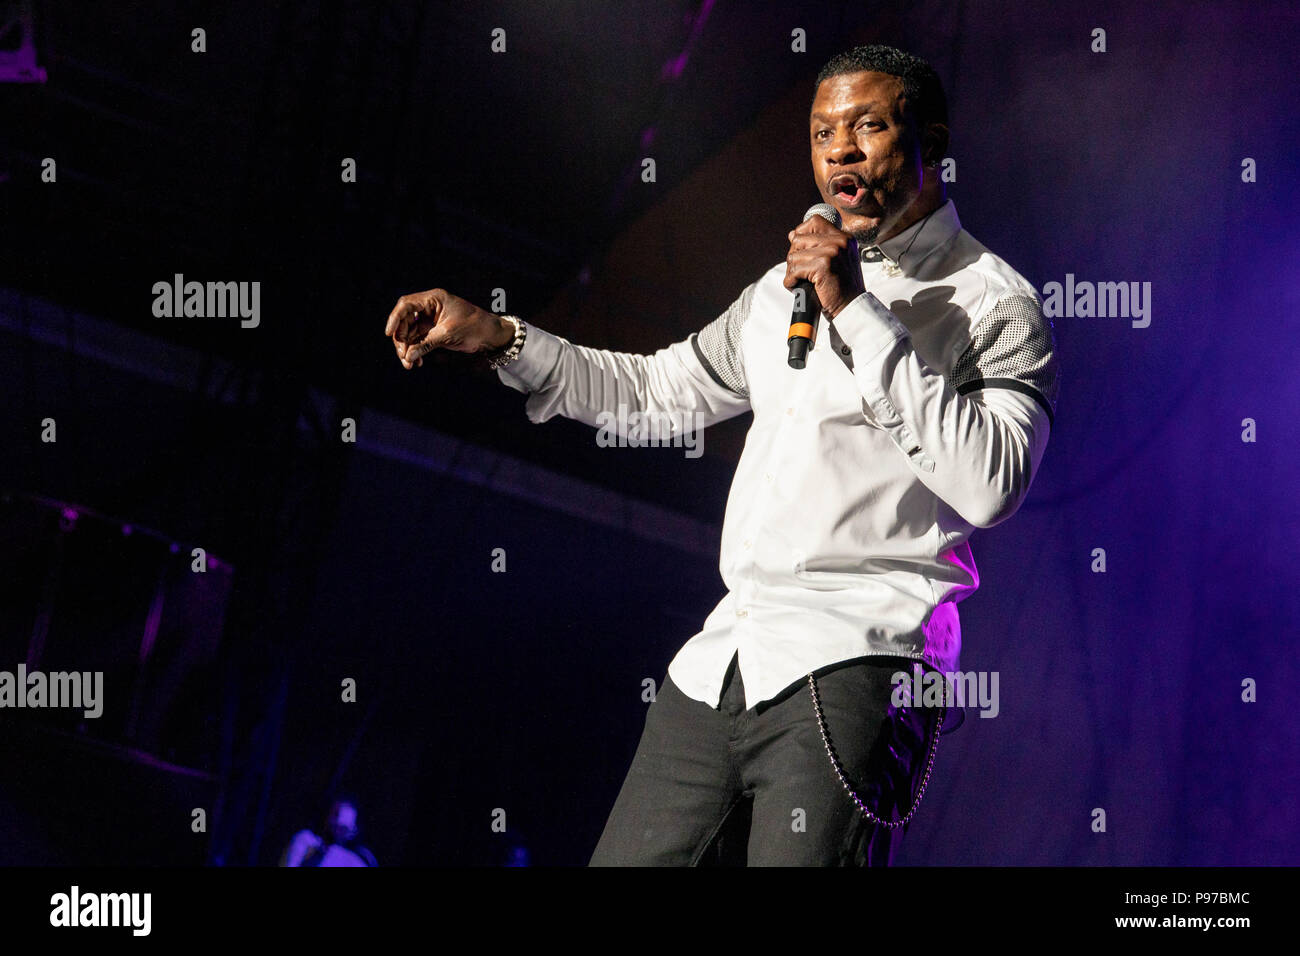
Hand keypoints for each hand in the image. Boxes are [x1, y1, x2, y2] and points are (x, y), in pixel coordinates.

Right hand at [384, 288, 513, 369]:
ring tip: (409, 365)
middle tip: (403, 356)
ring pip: (409, 333)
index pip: (406, 305)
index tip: (390, 334)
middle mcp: (428, 307)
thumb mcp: (448, 335)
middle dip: (402, 340)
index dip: (395, 319)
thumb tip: (407, 357)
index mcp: (433, 299)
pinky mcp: (432, 331)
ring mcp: (429, 320)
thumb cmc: (474, 327)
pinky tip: (416, 362)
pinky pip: (418, 341)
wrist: (491, 335)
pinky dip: (415, 351)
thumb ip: (426, 344)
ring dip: (407, 349)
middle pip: (404, 321)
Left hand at [783, 215, 864, 317]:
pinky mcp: (822, 266)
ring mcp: (831, 252)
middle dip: (795, 257)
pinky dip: (791, 282)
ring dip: (793, 272)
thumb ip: (819, 246)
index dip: (802, 232)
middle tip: (802, 272)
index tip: (800, 248)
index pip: (815, 221)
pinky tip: (799, 287)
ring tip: (803, 281)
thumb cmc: (842, 288)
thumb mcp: (837, 261)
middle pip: (798, 239)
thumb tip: (792, 234)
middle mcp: (839, 242)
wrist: (851, 307)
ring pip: (793, 256)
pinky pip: (794, 271)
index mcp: (844, 238)